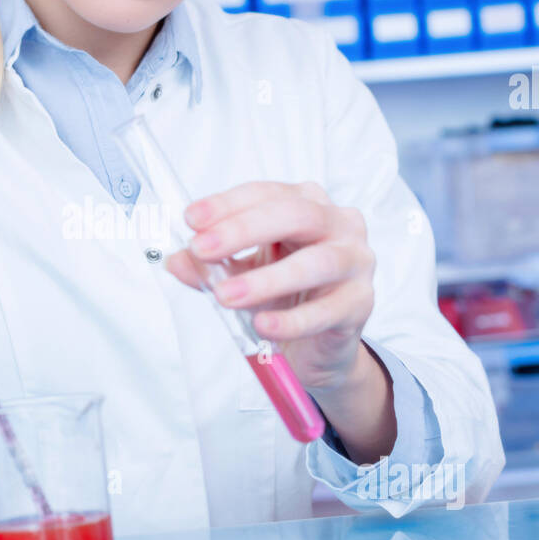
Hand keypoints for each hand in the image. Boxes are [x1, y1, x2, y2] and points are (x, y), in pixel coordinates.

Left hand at [165, 179, 376, 392]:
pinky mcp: (362, 302)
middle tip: (202, 248)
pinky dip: (293, 320)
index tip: (191, 219)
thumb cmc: (283, 296)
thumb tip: (176, 260)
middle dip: (244, 229)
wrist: (315, 346)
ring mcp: (356, 261)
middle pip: (295, 215)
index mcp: (307, 204)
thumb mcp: (241, 276)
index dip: (228, 204)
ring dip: (266, 279)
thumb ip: (210, 267)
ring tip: (225, 295)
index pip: (267, 193)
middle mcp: (338, 224)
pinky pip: (328, 310)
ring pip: (316, 261)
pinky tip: (263, 326)